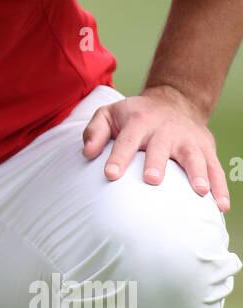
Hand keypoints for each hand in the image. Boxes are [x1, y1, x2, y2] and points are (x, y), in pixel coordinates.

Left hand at [81, 86, 229, 211]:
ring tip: (199, 192)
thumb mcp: (110, 114)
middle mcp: (165, 129)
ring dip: (197, 173)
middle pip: (161, 146)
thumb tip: (88, 153)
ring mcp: (188, 139)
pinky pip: (215, 168)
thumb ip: (95, 131)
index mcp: (140, 121)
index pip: (127, 140)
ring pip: (194, 156)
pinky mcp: (206, 149)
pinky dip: (220, 187)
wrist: (174, 101)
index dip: (118, 156)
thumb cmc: (135, 115)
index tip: (110, 174)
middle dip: (157, 162)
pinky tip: (221, 206)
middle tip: (152, 180)